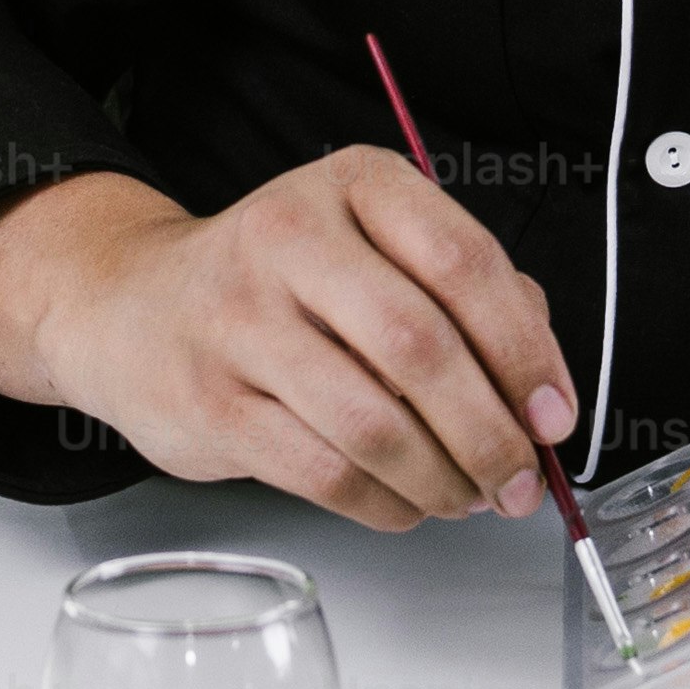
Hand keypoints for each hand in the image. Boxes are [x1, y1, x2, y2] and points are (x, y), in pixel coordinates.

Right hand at [0, 154, 577, 532]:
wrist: (134, 308)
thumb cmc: (283, 284)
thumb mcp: (375, 247)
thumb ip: (468, 297)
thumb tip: (543, 391)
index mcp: (355, 184)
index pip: (463, 262)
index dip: (524, 350)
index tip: (555, 412)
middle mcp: (291, 238)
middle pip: (420, 347)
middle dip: (490, 431)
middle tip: (521, 476)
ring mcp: (241, 321)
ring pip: (374, 423)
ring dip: (443, 479)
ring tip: (470, 496)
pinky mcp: (213, 403)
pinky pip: (325, 474)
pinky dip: (386, 504)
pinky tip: (408, 503)